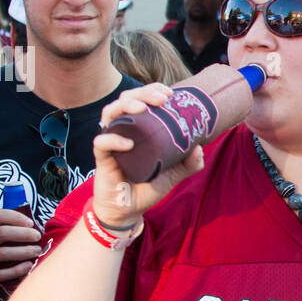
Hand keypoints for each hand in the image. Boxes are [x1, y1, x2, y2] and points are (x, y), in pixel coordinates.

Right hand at [0, 207, 41, 284]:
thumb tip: (34, 227)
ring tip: (37, 250)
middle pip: (2, 233)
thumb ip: (10, 227)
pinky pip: (1, 274)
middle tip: (37, 236)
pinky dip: (17, 270)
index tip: (31, 223)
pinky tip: (29, 265)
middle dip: (23, 234)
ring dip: (23, 251)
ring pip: (3, 253)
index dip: (16, 218)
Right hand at [92, 83, 204, 227]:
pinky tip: (129, 143)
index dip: (152, 90)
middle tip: (161, 99)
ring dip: (125, 106)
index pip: (141, 99)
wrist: (129, 210)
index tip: (169, 93)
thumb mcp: (173, 174)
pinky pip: (101, 142)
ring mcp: (111, 141)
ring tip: (142, 109)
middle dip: (143, 93)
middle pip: (126, 99)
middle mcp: (123, 129)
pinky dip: (113, 139)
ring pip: (110, 112)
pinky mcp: (102, 157)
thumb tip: (199, 148)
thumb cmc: (147, 186)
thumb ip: (188, 163)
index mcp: (138, 127)